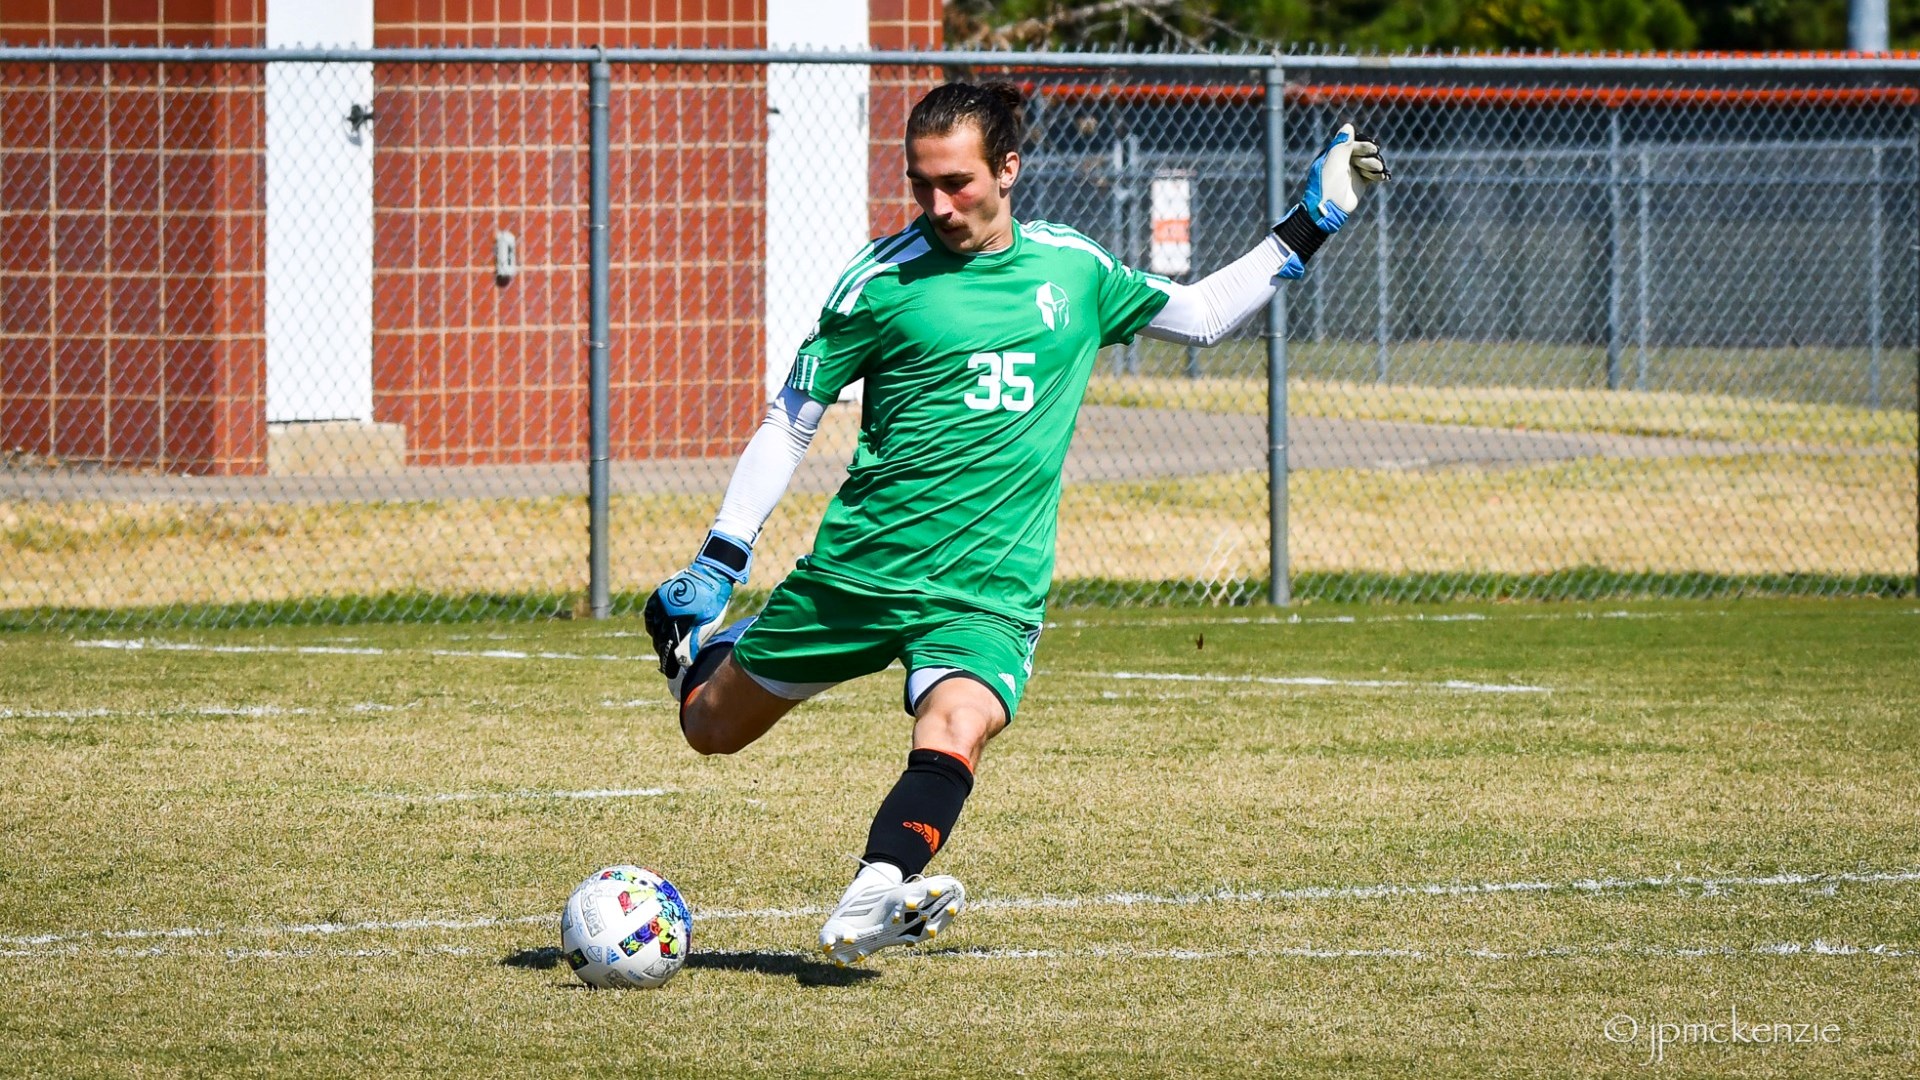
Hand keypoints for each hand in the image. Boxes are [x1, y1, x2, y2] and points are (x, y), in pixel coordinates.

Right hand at [643, 531, 751, 678]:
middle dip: (664, 651)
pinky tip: (656, 629)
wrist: (712, 573)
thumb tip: (686, 660)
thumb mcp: (709, 624)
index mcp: (682, 622)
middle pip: (660, 640)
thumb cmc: (714, 602)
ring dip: (658, 638)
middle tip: (667, 660)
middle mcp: (668, 613)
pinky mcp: (659, 595)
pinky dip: (652, 624)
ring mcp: (662, 603)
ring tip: (663, 645)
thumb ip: (696, 640)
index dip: (669, 662)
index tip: (668, 671)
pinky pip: (650, 614)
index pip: (670, 648)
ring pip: (653, 628)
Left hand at [1299, 123, 1388, 233]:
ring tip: (1376, 172)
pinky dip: (1379, 174)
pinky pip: (1373, 174)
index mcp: (1335, 154)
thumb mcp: (1334, 163)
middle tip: (1371, 165)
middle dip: (1369, 157)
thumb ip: (1342, 144)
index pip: (1352, 143)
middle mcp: (1344, 161)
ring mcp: (1353, 172)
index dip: (1364, 145)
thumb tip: (1348, 125)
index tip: (1372, 149)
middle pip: (1363, 152)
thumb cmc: (1328, 185)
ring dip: (1374, 166)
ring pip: (1369, 162)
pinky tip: (1383, 177)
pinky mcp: (1360, 183)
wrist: (1328, 210)